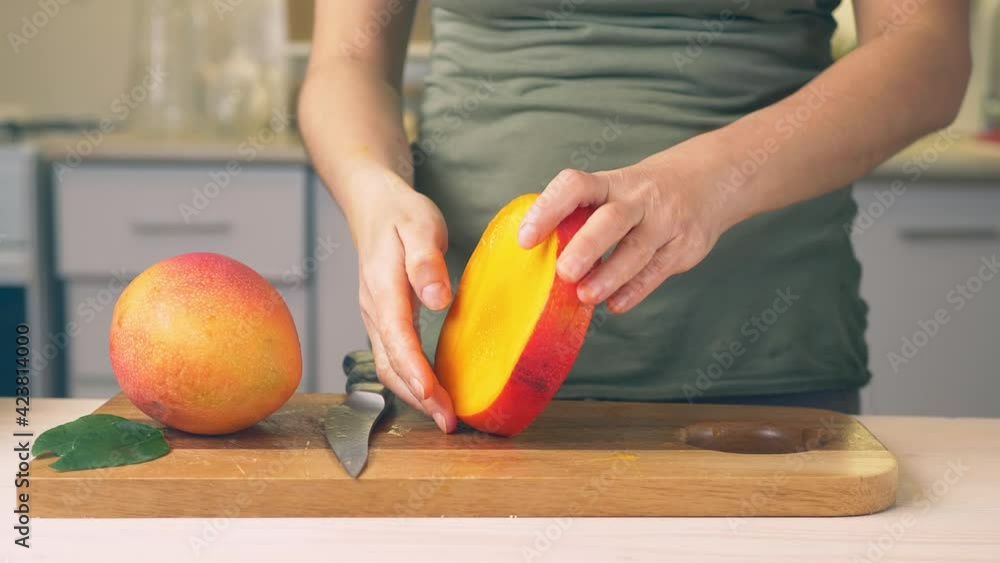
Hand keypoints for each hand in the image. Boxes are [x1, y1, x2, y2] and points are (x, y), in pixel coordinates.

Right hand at [348, 170, 457, 432]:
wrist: (374, 206)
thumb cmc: (401, 214)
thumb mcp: (420, 227)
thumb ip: (426, 262)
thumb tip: (437, 300)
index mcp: (383, 288)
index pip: (397, 339)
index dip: (415, 372)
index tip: (435, 397)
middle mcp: (374, 309)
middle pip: (391, 364)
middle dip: (418, 397)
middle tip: (449, 422)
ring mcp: (376, 317)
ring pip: (390, 366)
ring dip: (415, 394)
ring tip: (444, 416)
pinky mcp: (384, 319)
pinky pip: (394, 357)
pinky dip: (411, 379)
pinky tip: (434, 390)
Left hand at [517, 143, 738, 313]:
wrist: (712, 178)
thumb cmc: (643, 193)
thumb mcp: (615, 189)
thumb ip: (583, 215)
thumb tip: (536, 252)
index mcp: (611, 182)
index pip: (575, 186)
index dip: (548, 209)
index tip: (525, 238)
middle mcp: (639, 198)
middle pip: (612, 219)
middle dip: (586, 246)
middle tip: (563, 273)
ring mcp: (666, 222)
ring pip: (637, 250)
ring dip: (610, 276)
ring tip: (585, 296)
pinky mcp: (685, 246)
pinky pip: (657, 271)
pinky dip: (635, 290)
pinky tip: (615, 305)